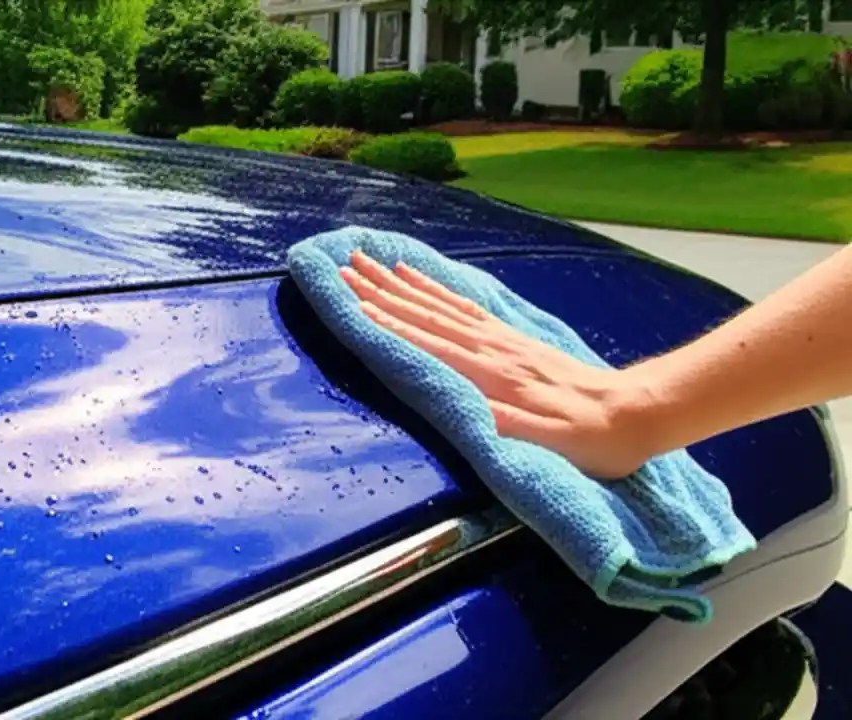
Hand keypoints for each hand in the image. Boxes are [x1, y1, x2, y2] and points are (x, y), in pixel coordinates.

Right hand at [339, 251, 658, 479]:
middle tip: (342, 269)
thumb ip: (499, 425)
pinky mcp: (511, 338)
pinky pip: (463, 306)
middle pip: (425, 315)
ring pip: (439, 305)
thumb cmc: (590, 441)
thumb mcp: (547, 445)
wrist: (636, 412)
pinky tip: (416, 277)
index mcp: (493, 376)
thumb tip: (453, 407)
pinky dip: (435, 288)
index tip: (349, 303)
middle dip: (380, 293)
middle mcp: (491, 349)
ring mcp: (501, 339)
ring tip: (366, 263)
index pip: (427, 343)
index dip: (386, 324)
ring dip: (399, 285)